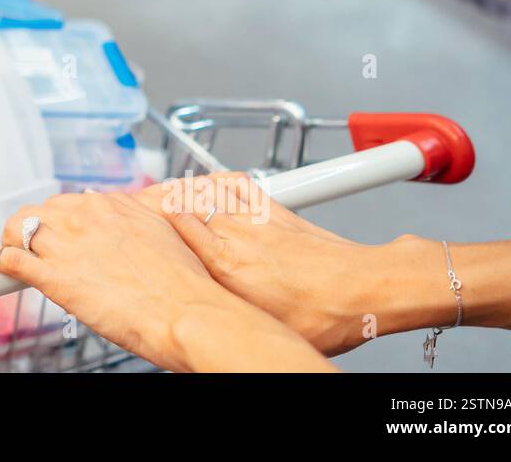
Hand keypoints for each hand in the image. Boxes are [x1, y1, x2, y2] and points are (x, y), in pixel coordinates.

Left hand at [0, 191, 334, 371]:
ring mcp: (68, 242)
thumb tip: (142, 222)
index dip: (61, 222)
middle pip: (42, 212)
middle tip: (38, 251)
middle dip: (35, 231)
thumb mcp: (169, 239)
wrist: (188, 312)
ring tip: (10, 257)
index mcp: (115, 205)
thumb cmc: (187, 285)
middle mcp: (87, 214)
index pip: (72, 203)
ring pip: (21, 230)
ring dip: (13, 243)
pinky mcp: (54, 274)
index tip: (59, 233)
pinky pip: (7, 258)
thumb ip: (144, 227)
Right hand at [155, 173, 429, 354]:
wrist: (365, 288)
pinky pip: (240, 185)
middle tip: (152, 205)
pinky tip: (218, 185)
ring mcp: (257, 218)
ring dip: (191, 189)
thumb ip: (229, 317)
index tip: (144, 218)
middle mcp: (236, 234)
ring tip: (177, 193)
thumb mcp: (264, 328)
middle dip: (166, 202)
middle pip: (187, 204)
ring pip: (211, 190)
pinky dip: (224, 181)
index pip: (176, 225)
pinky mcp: (278, 211)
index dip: (156, 218)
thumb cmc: (323, 314)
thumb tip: (210, 328)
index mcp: (225, 265)